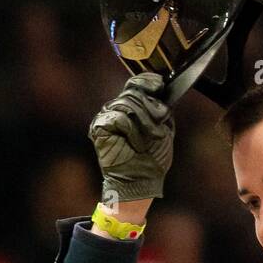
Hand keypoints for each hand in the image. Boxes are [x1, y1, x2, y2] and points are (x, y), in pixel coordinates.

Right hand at [88, 72, 173, 205]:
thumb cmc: (153, 158)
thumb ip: (160, 109)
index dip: (147, 81)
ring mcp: (106, 116)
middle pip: (134, 93)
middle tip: (159, 127)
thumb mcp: (163, 128)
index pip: (136, 84)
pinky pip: (119, 118)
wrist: (142, 180)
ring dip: (145, 122)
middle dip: (151, 109)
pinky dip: (132, 131)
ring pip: (127, 104)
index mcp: (132, 107)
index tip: (159, 85)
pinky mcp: (99, 126)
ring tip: (150, 139)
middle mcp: (117, 108)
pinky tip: (136, 145)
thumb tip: (161, 90)